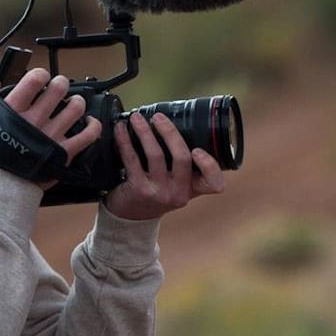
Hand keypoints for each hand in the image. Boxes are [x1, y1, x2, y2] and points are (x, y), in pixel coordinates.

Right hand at [0, 68, 102, 181]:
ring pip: (76, 108)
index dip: (41, 73)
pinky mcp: (64, 152)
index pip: (35, 79)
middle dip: (61, 84)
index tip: (41, 78)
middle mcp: (35, 120)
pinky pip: (88, 135)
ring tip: (73, 105)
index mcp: (14, 110)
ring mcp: (52, 136)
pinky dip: (93, 126)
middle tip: (59, 89)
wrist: (2, 186)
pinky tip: (89, 123)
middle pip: (59, 89)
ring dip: (77, 102)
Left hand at [102, 111, 226, 219]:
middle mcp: (178, 193)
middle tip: (158, 117)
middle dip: (170, 132)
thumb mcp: (175, 186)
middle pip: (182, 157)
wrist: (130, 218)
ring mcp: (159, 193)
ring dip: (144, 131)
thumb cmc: (155, 193)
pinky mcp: (139, 190)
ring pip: (155, 155)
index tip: (197, 150)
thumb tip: (174, 125)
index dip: (210, 166)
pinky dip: (125, 141)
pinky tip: (121, 130)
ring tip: (136, 118)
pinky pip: (132, 159)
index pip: (214, 183)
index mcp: (192, 189)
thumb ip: (183, 166)